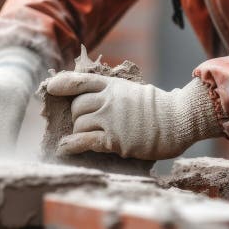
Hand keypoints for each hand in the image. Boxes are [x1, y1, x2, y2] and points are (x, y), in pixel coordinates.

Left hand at [45, 73, 221, 159]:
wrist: (177, 119)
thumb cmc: (156, 107)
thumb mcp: (131, 90)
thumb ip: (112, 93)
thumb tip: (94, 98)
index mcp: (113, 85)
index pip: (81, 81)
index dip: (63, 84)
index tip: (50, 88)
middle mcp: (108, 100)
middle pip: (76, 106)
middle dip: (76, 115)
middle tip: (85, 122)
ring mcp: (111, 119)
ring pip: (79, 124)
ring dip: (78, 131)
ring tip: (86, 136)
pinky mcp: (114, 140)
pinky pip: (85, 141)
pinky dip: (72, 144)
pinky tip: (65, 147)